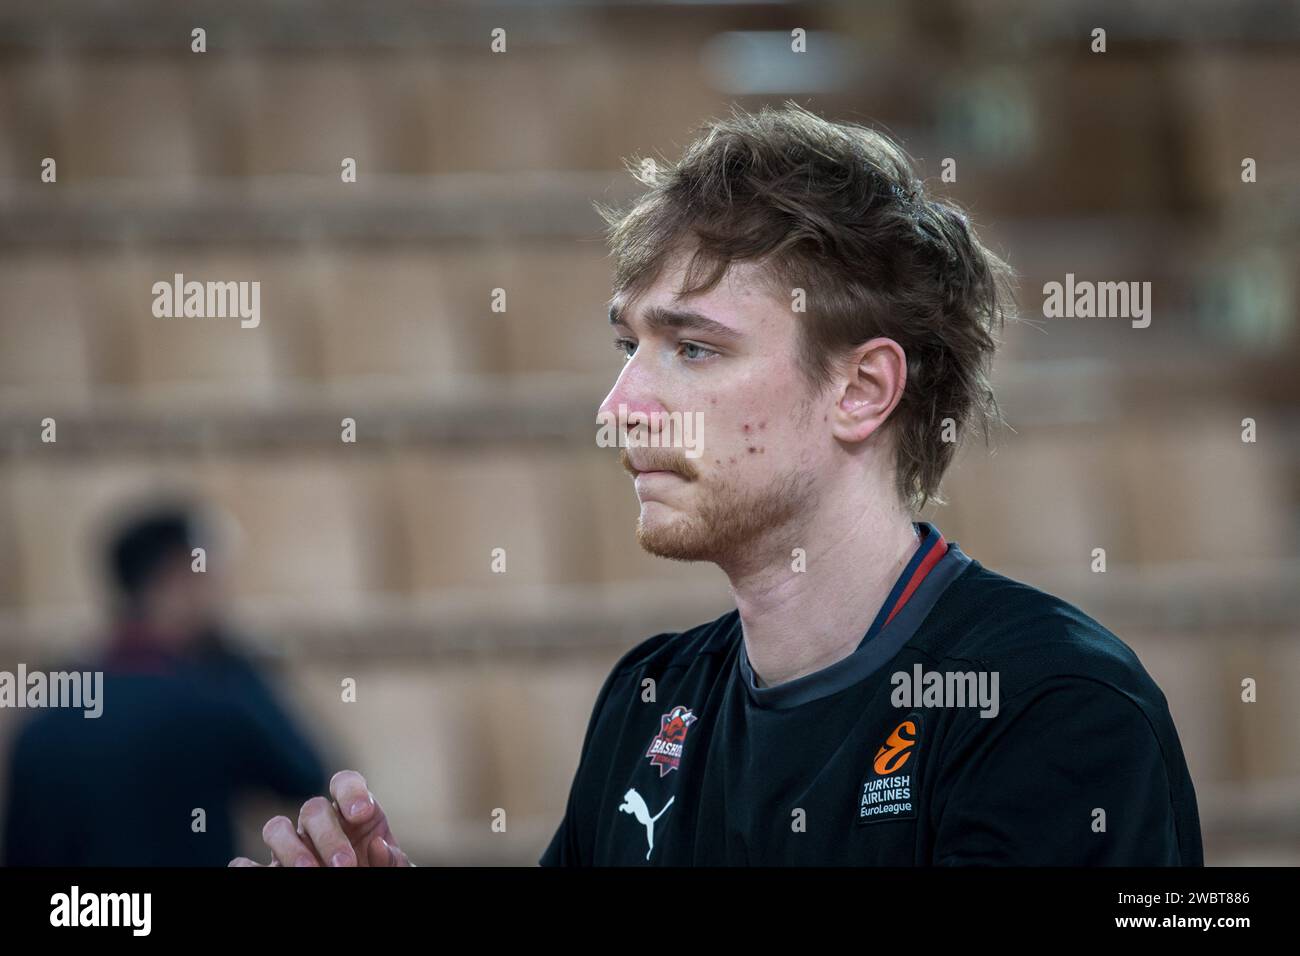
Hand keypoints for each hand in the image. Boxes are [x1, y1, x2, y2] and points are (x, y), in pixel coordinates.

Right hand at [230, 770, 412, 866]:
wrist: (356, 891)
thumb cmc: (377, 873)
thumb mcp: (393, 868)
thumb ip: (392, 859)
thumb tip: (378, 845)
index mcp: (354, 815)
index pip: (344, 783)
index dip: (350, 792)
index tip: (362, 813)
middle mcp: (319, 825)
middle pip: (312, 809)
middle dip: (328, 836)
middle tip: (345, 865)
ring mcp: (292, 847)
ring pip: (276, 827)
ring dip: (292, 850)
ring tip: (310, 872)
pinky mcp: (272, 869)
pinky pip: (245, 863)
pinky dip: (248, 866)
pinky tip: (269, 875)